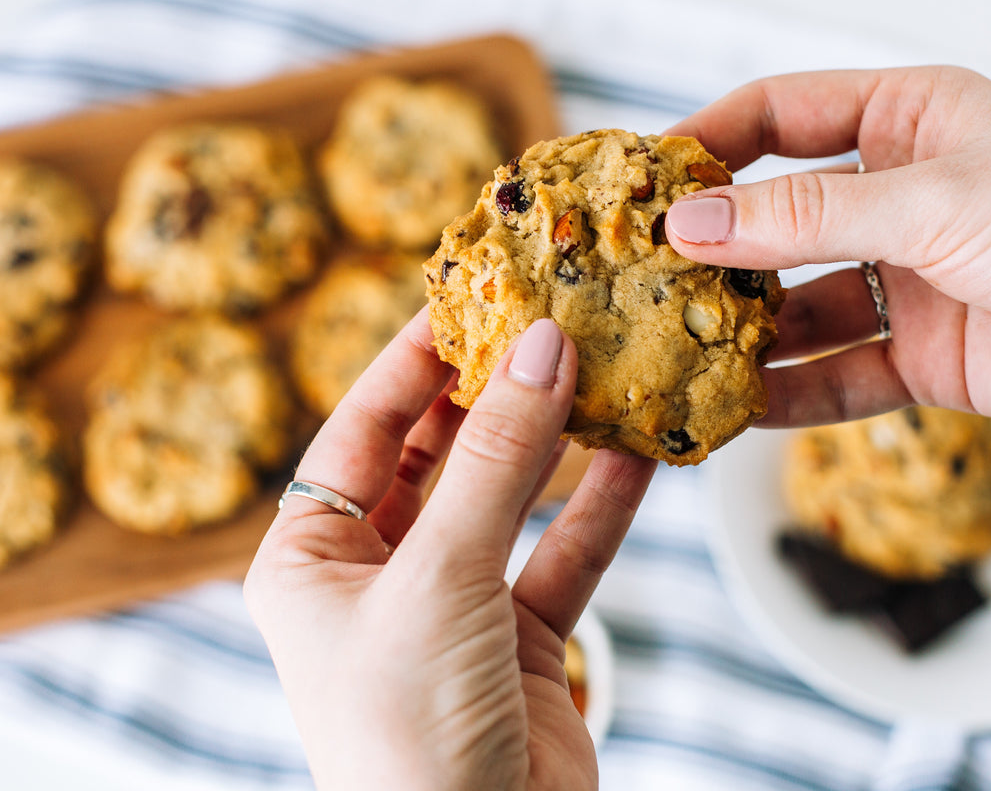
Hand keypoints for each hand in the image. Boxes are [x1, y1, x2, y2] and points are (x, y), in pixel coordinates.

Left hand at [244, 310, 656, 790]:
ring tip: (603, 369)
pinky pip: (564, 554)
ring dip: (556, 442)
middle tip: (546, 319)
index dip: (413, 359)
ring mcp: (453, 607)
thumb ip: (497, 462)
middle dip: (492, 391)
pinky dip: (602, 507)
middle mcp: (376, 577)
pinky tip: (643, 454)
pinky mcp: (522, 640)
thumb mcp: (441, 578)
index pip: (359, 430)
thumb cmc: (411, 735)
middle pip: (439, 456)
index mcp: (309, 562)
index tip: (469, 294)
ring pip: (510, 500)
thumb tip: (543, 346)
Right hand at [664, 67, 990, 431]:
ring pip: (799, 305)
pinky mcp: (923, 356)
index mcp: (904, 120)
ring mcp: (907, 279)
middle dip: (714, 249)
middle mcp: (896, 196)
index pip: (780, 115)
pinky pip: (837, 375)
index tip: (645, 180)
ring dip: (744, 330)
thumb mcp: (932, 198)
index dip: (709, 142)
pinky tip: (736, 407)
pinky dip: (790, 394)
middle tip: (643, 279)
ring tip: (677, 350)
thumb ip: (805, 217)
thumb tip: (690, 224)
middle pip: (777, 218)